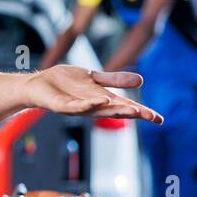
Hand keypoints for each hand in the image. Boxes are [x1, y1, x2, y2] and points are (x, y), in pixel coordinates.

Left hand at [22, 66, 162, 123]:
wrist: (37, 84)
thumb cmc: (64, 83)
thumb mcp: (94, 78)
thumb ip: (114, 80)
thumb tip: (141, 81)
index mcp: (100, 100)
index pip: (124, 108)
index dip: (141, 113)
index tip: (159, 119)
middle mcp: (91, 107)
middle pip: (115, 112)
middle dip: (132, 114)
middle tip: (151, 116)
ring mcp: (76, 108)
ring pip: (98, 111)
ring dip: (114, 110)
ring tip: (132, 109)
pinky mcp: (61, 106)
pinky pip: (76, 107)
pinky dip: (89, 105)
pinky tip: (101, 100)